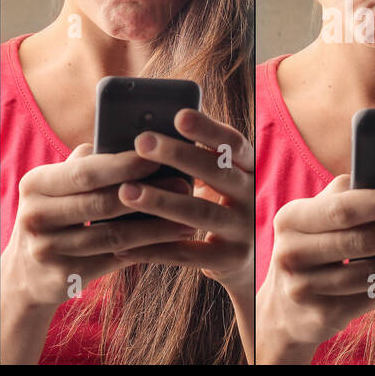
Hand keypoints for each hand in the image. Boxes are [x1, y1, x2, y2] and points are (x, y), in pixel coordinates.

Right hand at [2, 144, 192, 309]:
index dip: (124, 164)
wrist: (26, 273)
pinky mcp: (64, 278)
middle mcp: (35, 216)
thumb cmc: (57, 215)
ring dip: (156, 228)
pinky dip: (146, 251)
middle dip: (148, 194)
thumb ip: (89, 164)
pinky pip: (115, 261)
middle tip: (185, 186)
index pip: (85, 172)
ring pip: (113, 237)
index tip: (159, 156)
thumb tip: (135, 141)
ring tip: (188, 219)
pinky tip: (171, 243)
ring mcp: (46, 250)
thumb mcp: (58, 186)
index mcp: (35, 183)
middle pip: (101, 204)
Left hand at [110, 109, 254, 359]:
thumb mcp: (212, 179)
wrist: (239, 260)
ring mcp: (243, 228)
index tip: (179, 115)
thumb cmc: (212, 205)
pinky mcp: (230, 259)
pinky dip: (153, 248)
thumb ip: (190, 157)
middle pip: (217, 172)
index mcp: (247, 168)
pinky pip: (187, 253)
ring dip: (161, 201)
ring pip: (200, 212)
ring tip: (126, 192)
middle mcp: (250, 195)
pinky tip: (124, 245)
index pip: (234, 143)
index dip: (209, 128)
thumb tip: (144, 131)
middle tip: (141, 141)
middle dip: (178, 154)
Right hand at [255, 176, 374, 363]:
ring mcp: (302, 289)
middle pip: (359, 241)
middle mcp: (290, 253)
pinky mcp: (320, 317)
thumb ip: (349, 196)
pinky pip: (371, 299)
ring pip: (371, 274)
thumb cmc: (315, 248)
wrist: (285, 309)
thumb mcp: (318, 219)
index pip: (343, 208)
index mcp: (291, 218)